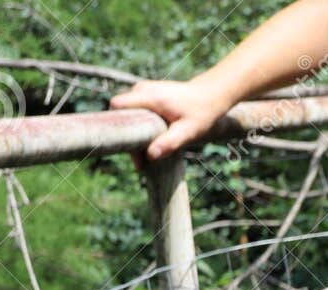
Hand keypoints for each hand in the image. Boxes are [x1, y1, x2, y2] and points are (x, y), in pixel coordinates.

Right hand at [110, 78, 235, 160]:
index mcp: (149, 96)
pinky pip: (135, 111)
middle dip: (127, 136)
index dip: (116, 125)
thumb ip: (169, 143)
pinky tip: (151, 143)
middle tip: (140, 161)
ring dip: (134, 133)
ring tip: (146, 155)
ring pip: (128, 113)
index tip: (126, 147)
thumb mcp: (188, 131)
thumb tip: (151, 156)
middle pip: (121, 113)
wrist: (211, 95)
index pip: (117, 105)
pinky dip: (140, 127)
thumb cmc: (202, 113)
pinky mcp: (147, 95)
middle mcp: (142, 89)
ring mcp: (143, 90)